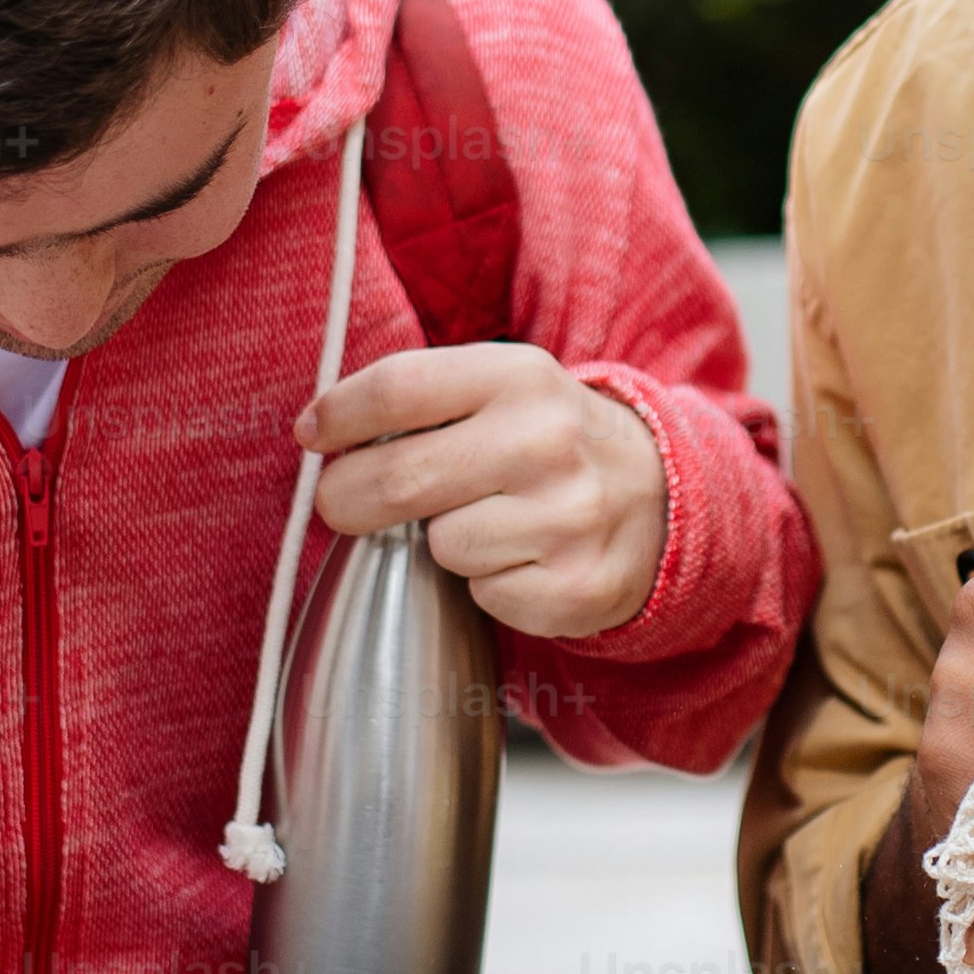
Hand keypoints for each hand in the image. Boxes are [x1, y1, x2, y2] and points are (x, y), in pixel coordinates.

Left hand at [305, 342, 668, 637]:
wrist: (660, 496)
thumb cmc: (548, 441)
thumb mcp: (502, 389)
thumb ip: (422, 399)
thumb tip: (318, 432)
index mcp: (521, 377)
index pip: (399, 389)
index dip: (338, 415)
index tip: (312, 434)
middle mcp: (548, 442)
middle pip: (401, 477)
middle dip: (348, 498)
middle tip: (342, 503)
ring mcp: (568, 518)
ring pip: (442, 546)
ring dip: (443, 544)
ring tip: (487, 523)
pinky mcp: (577, 587)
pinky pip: (482, 595)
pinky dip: (488, 585)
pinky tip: (523, 559)